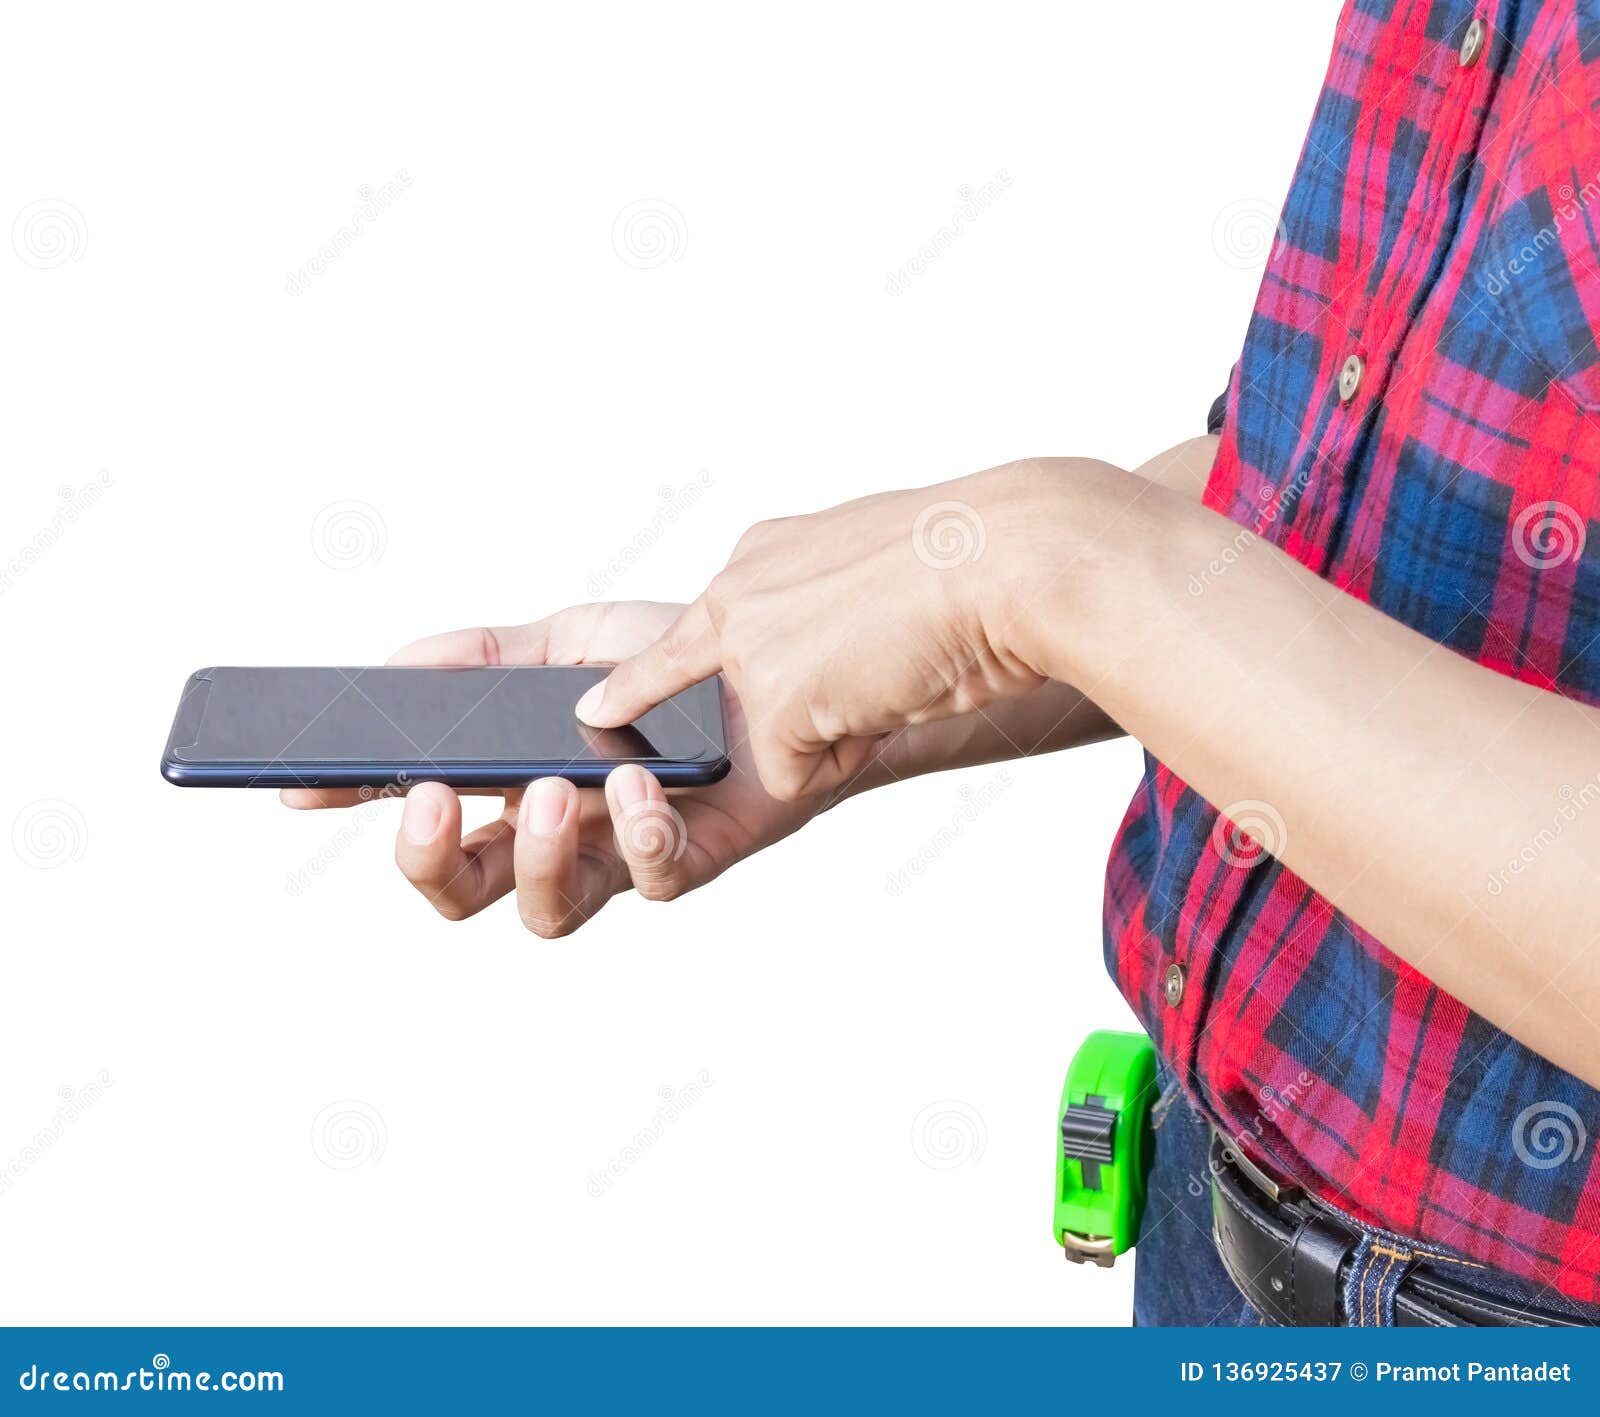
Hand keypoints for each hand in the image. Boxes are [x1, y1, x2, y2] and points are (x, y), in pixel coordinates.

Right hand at [281, 602, 827, 934]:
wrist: (783, 664)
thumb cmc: (678, 663)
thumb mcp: (572, 640)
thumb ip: (484, 657)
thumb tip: (393, 669)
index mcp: (516, 780)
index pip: (422, 810)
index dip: (358, 804)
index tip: (302, 783)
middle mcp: (561, 830)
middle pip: (466, 889)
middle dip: (431, 858)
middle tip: (435, 796)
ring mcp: (623, 850)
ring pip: (549, 909)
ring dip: (534, 856)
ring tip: (552, 790)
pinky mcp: (692, 855)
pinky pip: (653, 879)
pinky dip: (638, 834)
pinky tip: (639, 786)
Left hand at [575, 460, 1106, 800]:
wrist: (1012, 556)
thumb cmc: (981, 558)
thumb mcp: (876, 564)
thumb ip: (825, 602)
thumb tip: (823, 663)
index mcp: (769, 552)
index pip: (703, 622)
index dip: (650, 675)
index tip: (597, 705)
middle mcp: (744, 589)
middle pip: (736, 689)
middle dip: (789, 706)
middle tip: (864, 669)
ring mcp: (751, 644)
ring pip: (775, 738)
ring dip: (837, 726)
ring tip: (895, 669)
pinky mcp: (775, 699)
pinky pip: (798, 772)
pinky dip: (848, 753)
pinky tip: (891, 696)